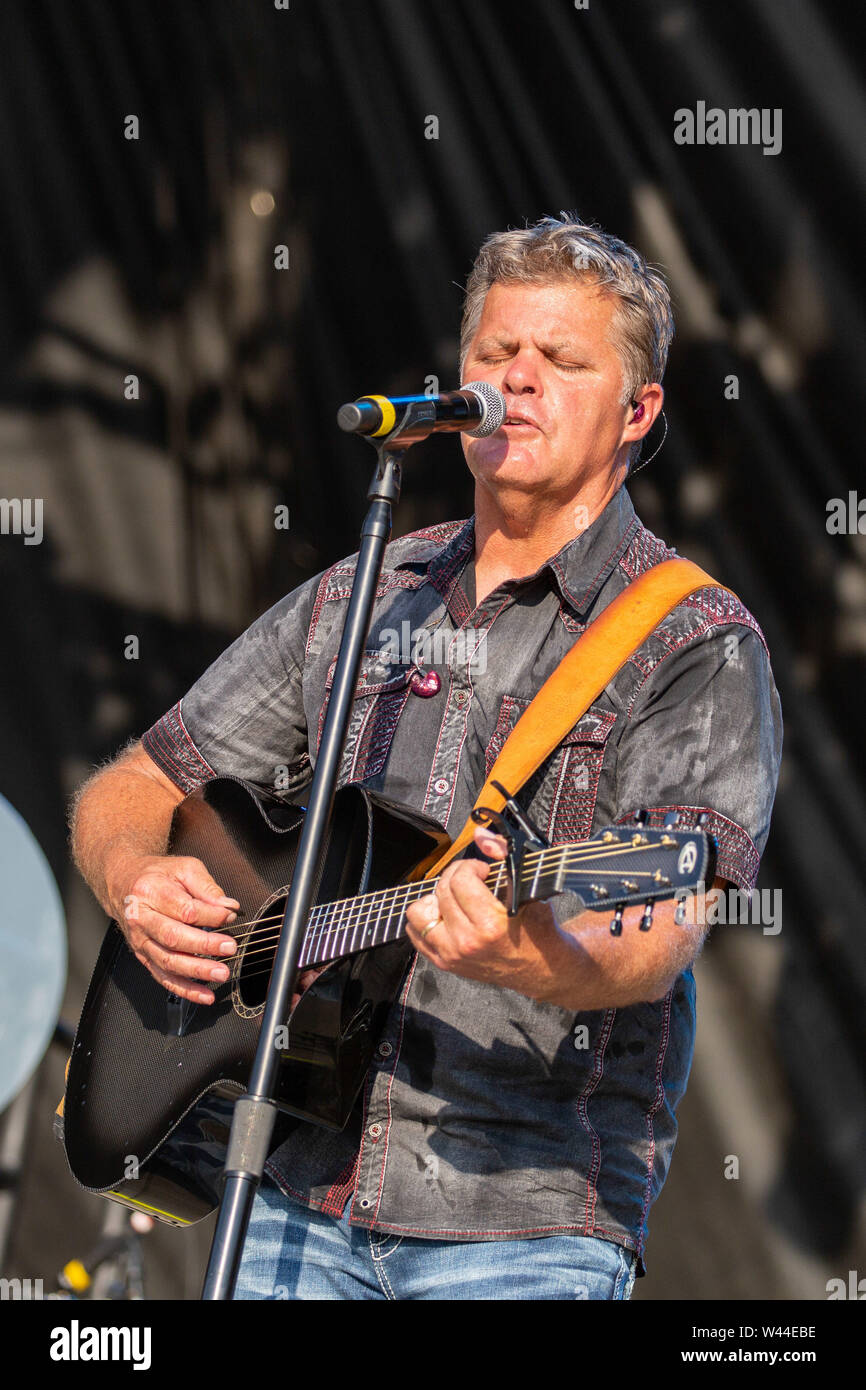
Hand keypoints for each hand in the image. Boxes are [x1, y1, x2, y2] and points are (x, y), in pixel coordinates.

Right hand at [111, 855, 239, 1004]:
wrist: (123, 884)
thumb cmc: (156, 875)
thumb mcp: (184, 868)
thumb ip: (207, 887)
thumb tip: (229, 907)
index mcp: (150, 892)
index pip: (184, 909)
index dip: (211, 915)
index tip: (230, 916)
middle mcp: (141, 919)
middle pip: (174, 937)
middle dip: (205, 945)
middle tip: (229, 947)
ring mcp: (140, 941)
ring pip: (168, 962)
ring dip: (197, 971)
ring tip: (221, 973)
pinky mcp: (143, 957)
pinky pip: (164, 978)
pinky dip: (185, 990)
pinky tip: (205, 995)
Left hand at [405, 826, 569, 999]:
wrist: (540, 968)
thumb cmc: (537, 931)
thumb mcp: (529, 889)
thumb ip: (505, 856)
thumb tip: (482, 836)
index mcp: (490, 924)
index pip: (460, 879)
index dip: (471, 867)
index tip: (482, 870)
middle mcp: (467, 941)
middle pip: (442, 891)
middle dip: (456, 876)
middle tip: (472, 880)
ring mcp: (452, 954)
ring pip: (419, 912)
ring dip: (435, 899)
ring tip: (455, 899)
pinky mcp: (445, 962)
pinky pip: (415, 933)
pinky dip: (427, 919)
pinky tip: (446, 914)